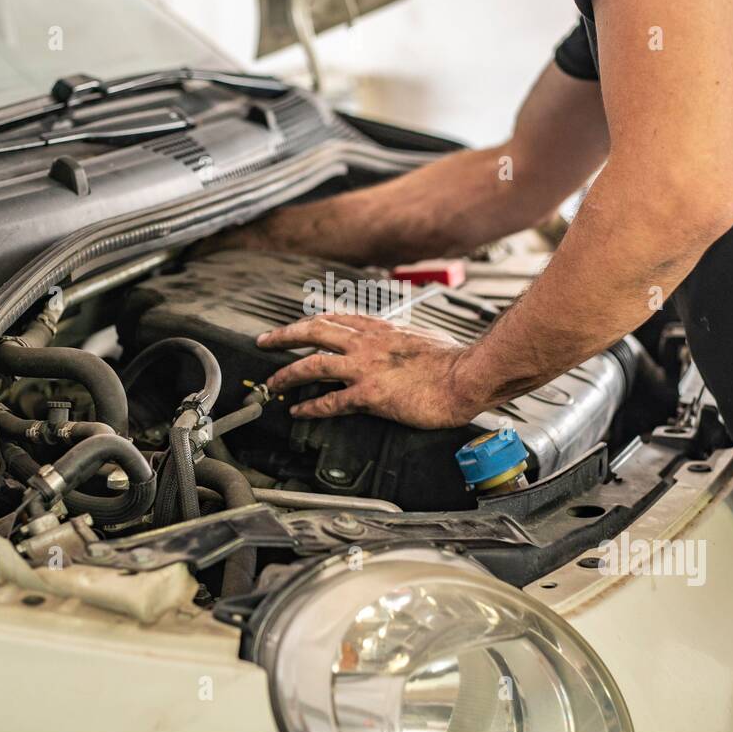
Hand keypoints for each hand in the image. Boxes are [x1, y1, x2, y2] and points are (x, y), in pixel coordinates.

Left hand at [257, 314, 484, 428]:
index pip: (334, 319)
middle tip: (264, 342)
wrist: (468, 375)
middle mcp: (367, 343)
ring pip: (312, 364)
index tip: (295, 327)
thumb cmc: (454, 360)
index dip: (310, 323)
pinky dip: (310, 407)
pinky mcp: (370, 395)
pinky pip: (330, 401)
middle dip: (283, 336)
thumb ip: (401, 339)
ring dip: (287, 373)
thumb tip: (399, 344)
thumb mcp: (422, 337)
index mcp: (380, 328)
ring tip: (272, 383)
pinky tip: (299, 412)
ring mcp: (366, 368)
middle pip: (313, 331)